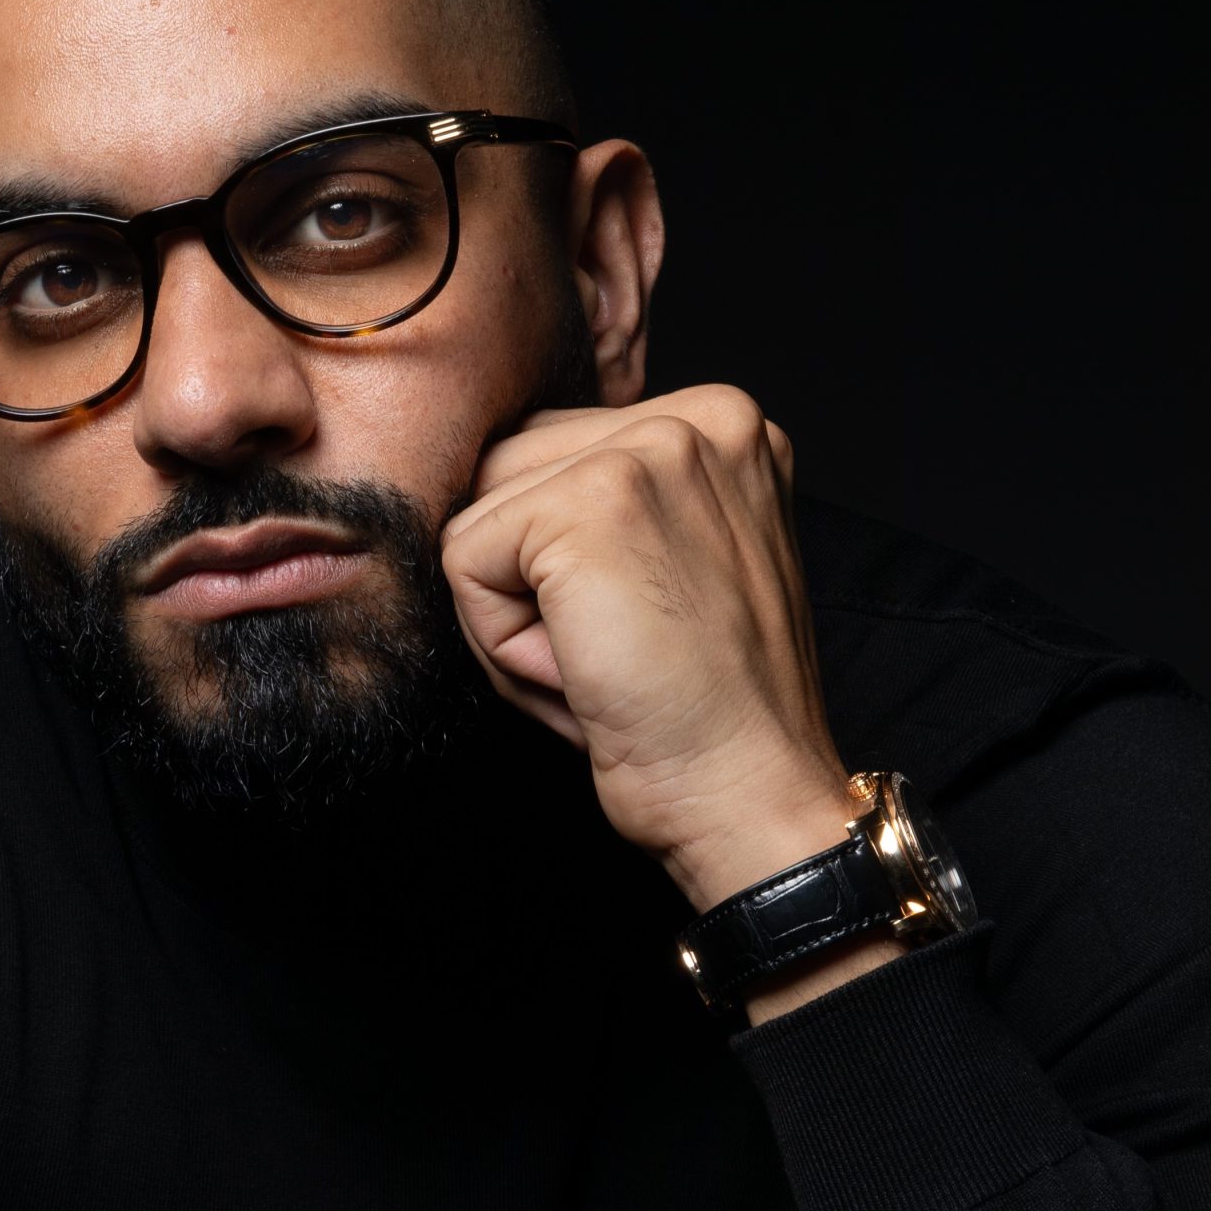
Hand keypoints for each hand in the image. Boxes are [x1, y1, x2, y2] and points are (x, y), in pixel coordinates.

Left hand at [440, 384, 860, 913]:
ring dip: (512, 609)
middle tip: (617, 651)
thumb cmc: (704, 710)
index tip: (644, 625)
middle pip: (509, 470)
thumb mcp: (679, 562)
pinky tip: (582, 670)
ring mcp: (647, 451)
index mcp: (725, 425)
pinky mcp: (588, 502)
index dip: (561, 560)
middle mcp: (700, 417)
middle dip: (529, 576)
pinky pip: (462, 561)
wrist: (748, 793)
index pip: (557, 451)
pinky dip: (498, 640)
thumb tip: (498, 484)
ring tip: (601, 658)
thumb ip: (613, 502)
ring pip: (480, 514)